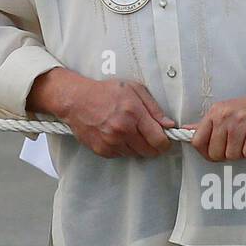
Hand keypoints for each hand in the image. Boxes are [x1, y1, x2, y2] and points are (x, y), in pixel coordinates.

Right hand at [30, 69, 174, 159]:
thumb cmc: (105, 92)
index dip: (165, 142)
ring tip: (130, 132)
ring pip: (136, 154)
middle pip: (149, 151)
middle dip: (153, 145)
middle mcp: (122, 130)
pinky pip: (121, 155)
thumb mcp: (134, 89)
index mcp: (133, 113)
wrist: (76, 100)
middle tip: (149, 136)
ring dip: (137, 147)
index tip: (165, 139)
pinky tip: (118, 135)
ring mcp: (111, 142)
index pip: (159, 140)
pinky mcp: (102, 150)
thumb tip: (169, 125)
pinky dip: (123, 148)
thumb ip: (154, 108)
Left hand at [184, 81, 245, 161]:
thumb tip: (187, 132)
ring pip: (232, 154)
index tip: (215, 153)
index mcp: (215, 112)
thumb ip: (207, 124)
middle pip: (215, 152)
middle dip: (226, 155)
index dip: (205, 153)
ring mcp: (243, 121)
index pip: (197, 141)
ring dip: (241, 154)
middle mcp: (226, 116)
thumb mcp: (226, 111)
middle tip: (237, 146)